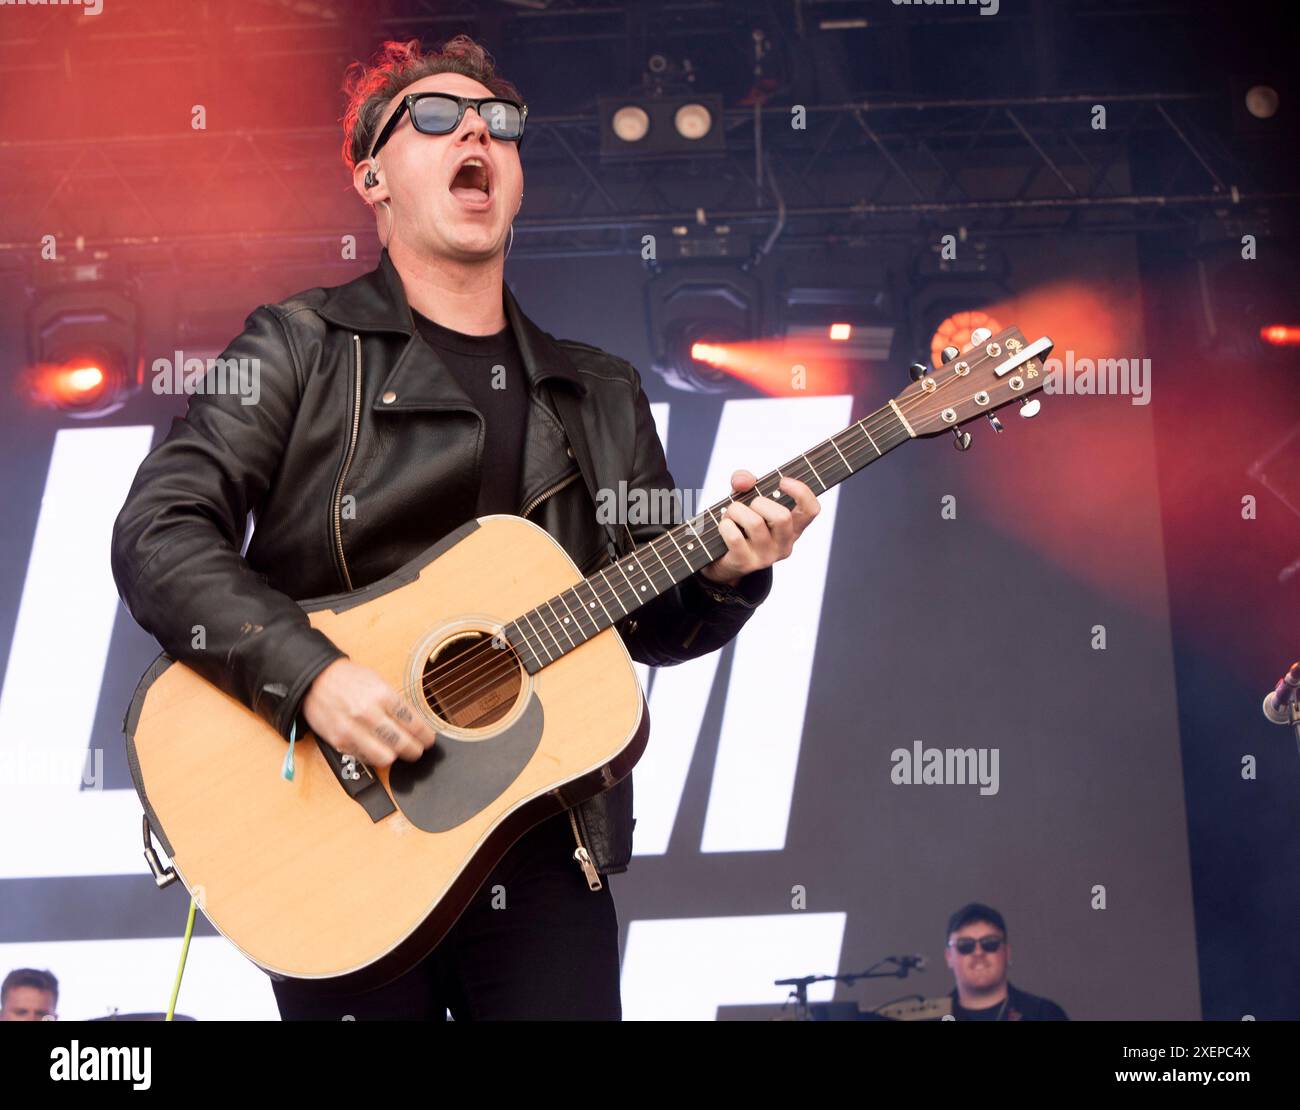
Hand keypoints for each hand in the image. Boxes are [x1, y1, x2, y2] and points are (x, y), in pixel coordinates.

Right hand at [301, 658, 437, 768]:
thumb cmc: (350, 679)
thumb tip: (416, 725)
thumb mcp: (379, 681)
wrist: (315, 680)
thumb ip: (396, 704)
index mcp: (382, 694)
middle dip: (415, 750)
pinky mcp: (340, 741)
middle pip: (403, 743)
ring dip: (395, 757)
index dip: (426, 735)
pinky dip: (374, 756)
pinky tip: (378, 749)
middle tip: (418, 749)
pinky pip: (365, 758)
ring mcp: (352, 729)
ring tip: (399, 753)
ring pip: (385, 757)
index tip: (429, 739)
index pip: (413, 723)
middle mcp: (368, 713)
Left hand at [698, 470, 820, 587]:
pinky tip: (724, 527)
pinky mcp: (745, 563)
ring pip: (755, 523)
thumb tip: (742, 481)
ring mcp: (766, 557)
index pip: (810, 510)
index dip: (801, 492)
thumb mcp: (745, 498)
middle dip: (759, 502)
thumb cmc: (740, 524)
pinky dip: (725, 525)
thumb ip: (744, 481)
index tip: (782, 481)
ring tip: (730, 514)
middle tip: (748, 506)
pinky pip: (735, 536)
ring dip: (736, 510)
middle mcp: (784, 545)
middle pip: (782, 516)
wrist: (722, 560)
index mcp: (793, 528)